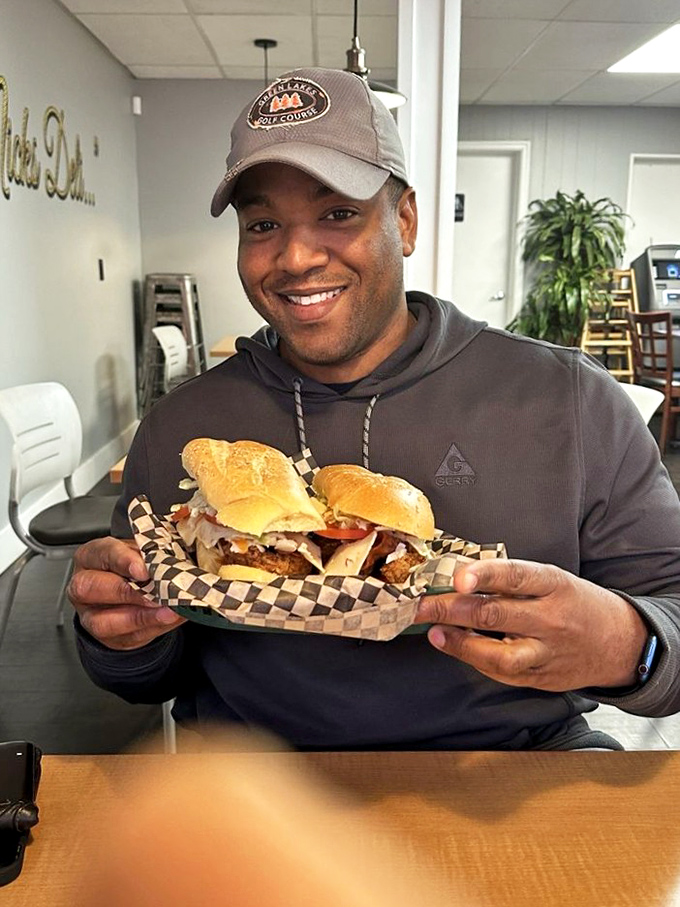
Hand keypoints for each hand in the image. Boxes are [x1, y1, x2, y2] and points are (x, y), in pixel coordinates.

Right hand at [69, 537, 184, 650]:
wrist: (130, 592)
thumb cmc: (133, 566)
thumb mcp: (140, 553)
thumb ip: (149, 556)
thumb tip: (168, 563)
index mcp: (90, 556)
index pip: (102, 553)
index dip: (123, 561)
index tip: (144, 570)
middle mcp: (83, 585)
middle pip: (91, 588)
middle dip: (127, 592)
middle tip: (157, 593)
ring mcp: (90, 614)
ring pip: (104, 621)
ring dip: (141, 617)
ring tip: (169, 612)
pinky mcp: (107, 637)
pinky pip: (127, 637)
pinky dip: (152, 628)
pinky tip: (169, 619)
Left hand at [414, 559, 648, 690]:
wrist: (619, 642)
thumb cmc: (575, 603)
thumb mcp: (552, 580)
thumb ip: (510, 580)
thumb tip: (459, 577)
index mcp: (554, 585)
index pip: (515, 576)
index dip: (484, 576)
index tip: (458, 577)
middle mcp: (552, 619)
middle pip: (496, 615)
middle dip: (451, 609)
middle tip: (421, 605)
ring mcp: (548, 652)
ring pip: (499, 655)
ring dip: (460, 643)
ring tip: (435, 632)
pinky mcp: (542, 678)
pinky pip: (503, 673)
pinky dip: (475, 660)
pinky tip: (457, 647)